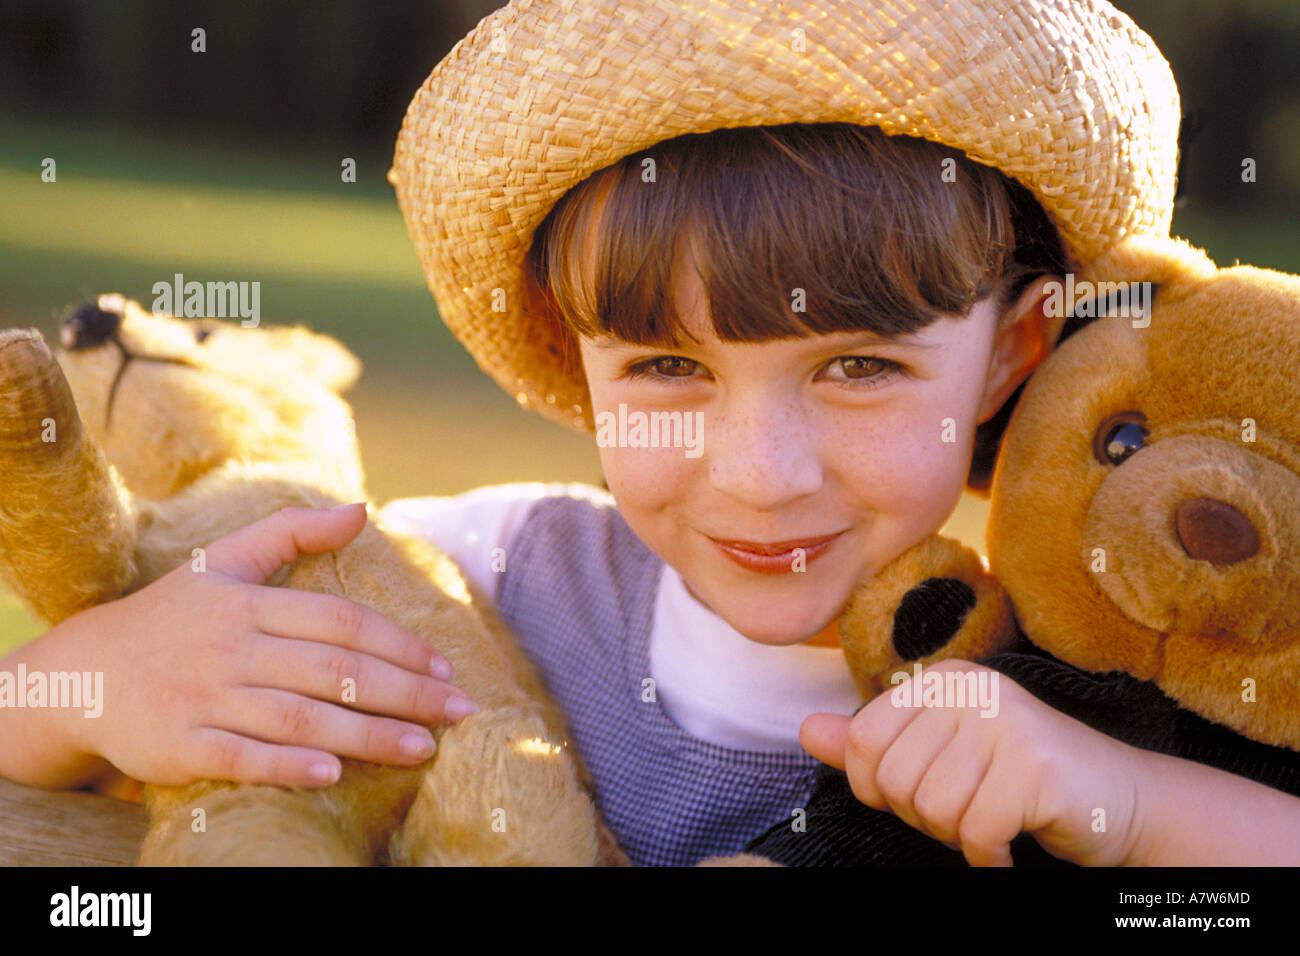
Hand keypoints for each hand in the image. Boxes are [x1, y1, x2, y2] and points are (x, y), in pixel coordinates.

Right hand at [68, 503, 477, 788]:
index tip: (444, 668)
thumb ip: (293, 530)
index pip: (339, 621)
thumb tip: (363, 509)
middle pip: (333, 671)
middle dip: (405, 693)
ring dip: (367, 735)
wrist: (83, 674)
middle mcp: (230, 649)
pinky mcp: (179, 746)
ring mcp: (204, 699)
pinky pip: (241, 757)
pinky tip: (333, 774)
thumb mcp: (225, 560)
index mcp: (247, 604)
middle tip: (459, 712)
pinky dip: (286, 766)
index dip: (397, 645)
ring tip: (423, 748)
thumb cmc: (174, 615)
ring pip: (299, 717)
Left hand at [800, 659, 1144, 865]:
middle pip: (893, 780)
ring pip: (933, 809)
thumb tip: (807, 731)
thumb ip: (872, 745)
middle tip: (969, 811)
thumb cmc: (1016, 781)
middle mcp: (972, 688)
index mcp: (942, 679)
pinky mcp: (1038, 766)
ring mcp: (1007, 722)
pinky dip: (990, 857)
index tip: (921, 795)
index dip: (878, 789)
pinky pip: (976, 832)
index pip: (862, 741)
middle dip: (924, 817)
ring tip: (993, 821)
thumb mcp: (937, 756)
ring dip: (958, 837)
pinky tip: (1011, 845)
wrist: (1116, 801)